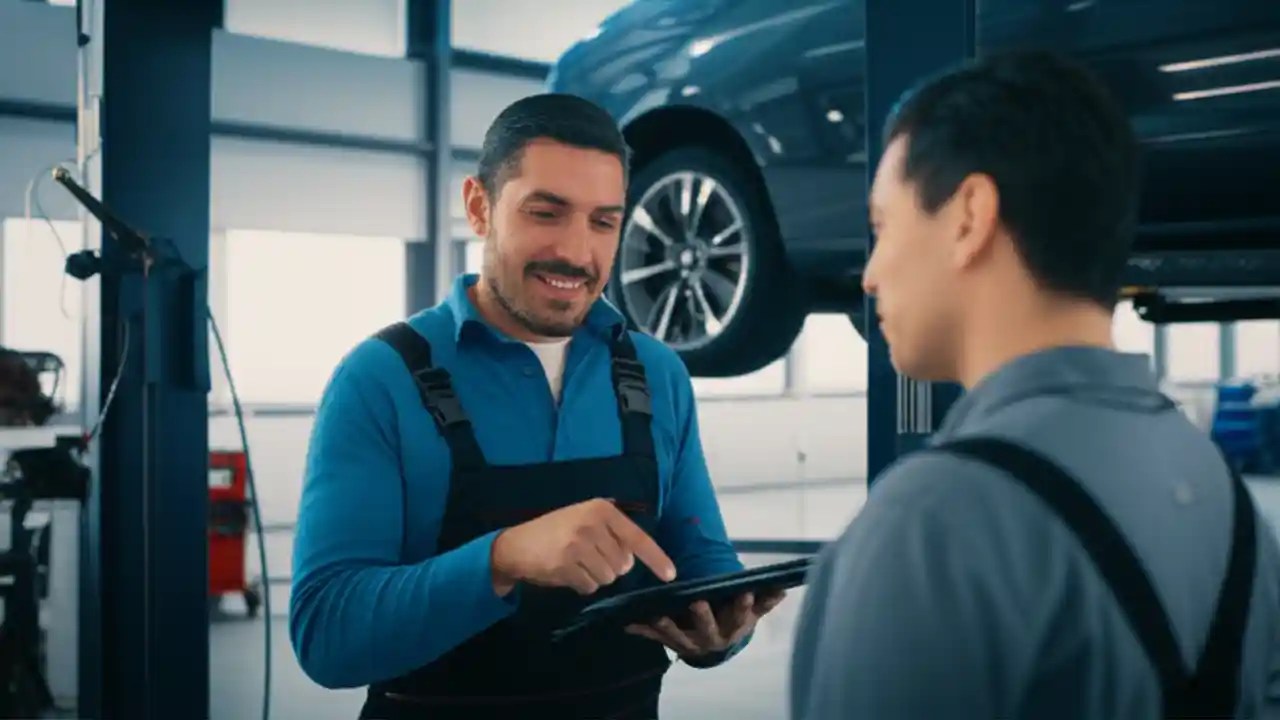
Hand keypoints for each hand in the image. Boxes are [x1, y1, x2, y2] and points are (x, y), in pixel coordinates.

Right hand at [490, 498, 676, 596]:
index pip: (637, 538)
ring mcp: (578, 544)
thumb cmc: (555, 531)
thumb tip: (631, 562)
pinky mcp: (565, 564)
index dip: (656, 559)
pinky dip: (580, 585)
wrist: (515, 544)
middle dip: (609, 567)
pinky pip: (589, 587)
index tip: (671, 575)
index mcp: (601, 510)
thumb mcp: (584, 520)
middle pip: (622, 565)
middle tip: (585, 556)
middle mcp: (592, 524)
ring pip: (607, 578)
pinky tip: (565, 572)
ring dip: (594, 577)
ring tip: (574, 563)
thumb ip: (611, 535)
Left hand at [624, 588, 786, 658]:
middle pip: (708, 629)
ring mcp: (689, 642)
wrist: (715, 647)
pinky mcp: (671, 642)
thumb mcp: (750, 612)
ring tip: (657, 615)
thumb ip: (764, 600)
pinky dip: (642, 630)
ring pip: (678, 636)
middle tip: (697, 601)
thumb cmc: (733, 621)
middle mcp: (711, 639)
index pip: (742, 617)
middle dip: (703, 616)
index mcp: (733, 629)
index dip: (744, 606)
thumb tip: (783, 587)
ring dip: (668, 626)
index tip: (745, 591)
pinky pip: (655, 637)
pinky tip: (628, 624)